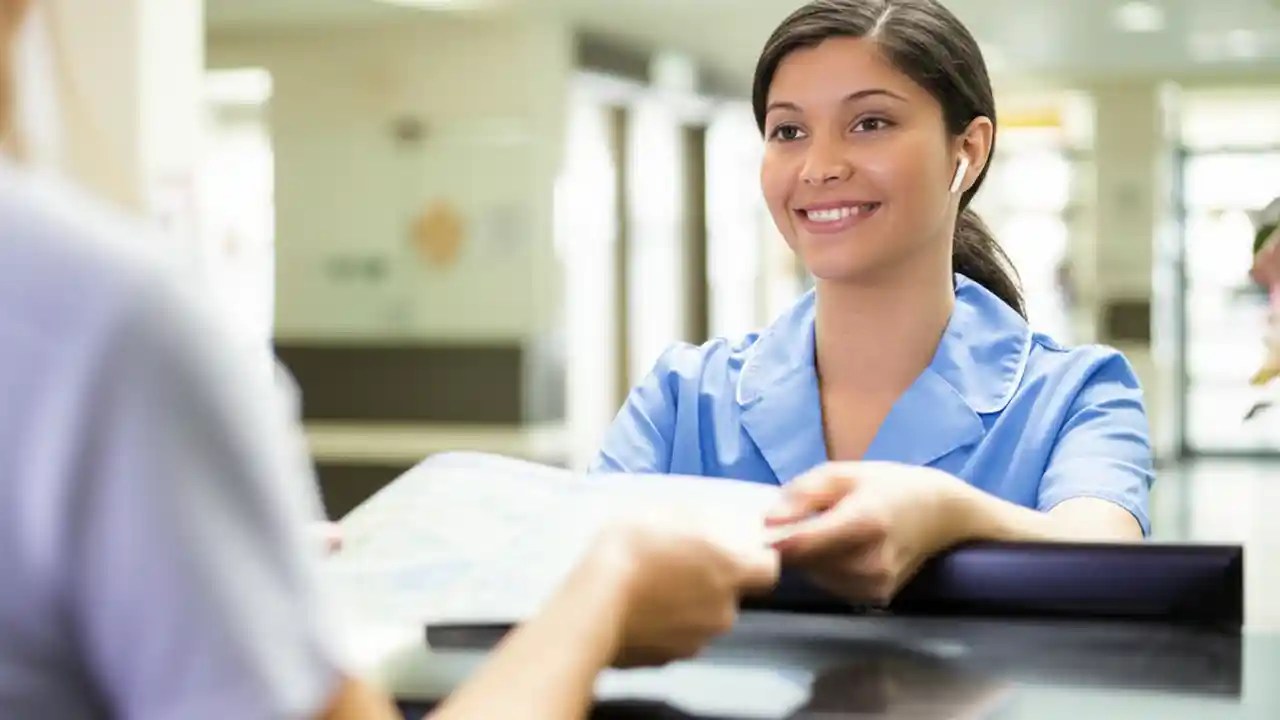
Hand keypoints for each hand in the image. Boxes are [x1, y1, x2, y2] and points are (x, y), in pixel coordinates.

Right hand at [580, 518, 779, 667]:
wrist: (593, 605)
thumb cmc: (630, 549)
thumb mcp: (665, 513)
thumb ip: (699, 521)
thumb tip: (713, 527)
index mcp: (730, 570)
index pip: (769, 569)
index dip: (755, 561)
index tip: (733, 553)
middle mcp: (723, 610)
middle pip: (731, 596)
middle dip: (711, 584)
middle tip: (675, 567)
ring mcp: (697, 640)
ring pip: (703, 620)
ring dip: (687, 607)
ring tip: (650, 591)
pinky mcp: (670, 660)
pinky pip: (676, 639)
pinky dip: (664, 629)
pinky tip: (637, 613)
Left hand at [765, 462, 970, 605]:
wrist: (940, 514)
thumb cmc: (888, 486)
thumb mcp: (842, 473)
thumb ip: (802, 494)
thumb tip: (767, 522)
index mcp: (864, 521)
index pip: (805, 543)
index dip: (774, 541)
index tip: (756, 535)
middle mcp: (871, 561)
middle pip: (805, 562)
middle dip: (794, 544)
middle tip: (806, 521)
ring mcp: (875, 585)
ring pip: (814, 576)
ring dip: (810, 558)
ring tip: (831, 532)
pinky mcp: (874, 599)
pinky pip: (830, 585)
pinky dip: (827, 569)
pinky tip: (844, 550)